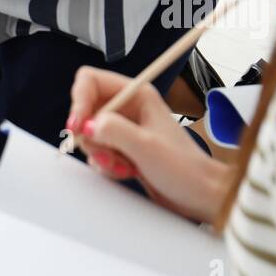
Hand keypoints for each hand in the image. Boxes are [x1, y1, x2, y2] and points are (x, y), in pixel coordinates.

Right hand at [68, 67, 231, 223]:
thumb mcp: (147, 147)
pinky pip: (96, 152)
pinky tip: (125, 171)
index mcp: (138, 95)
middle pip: (85, 110)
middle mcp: (128, 108)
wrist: (198, 194)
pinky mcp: (120, 148)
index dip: (78, 101)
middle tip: (105, 154)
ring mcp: (123, 129)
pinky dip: (104, 165)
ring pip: (88, 134)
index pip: (91, 82)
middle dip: (90, 136)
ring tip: (122, 166)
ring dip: (99, 154)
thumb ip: (115, 131)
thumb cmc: (184, 169)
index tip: (76, 126)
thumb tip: (86, 124)